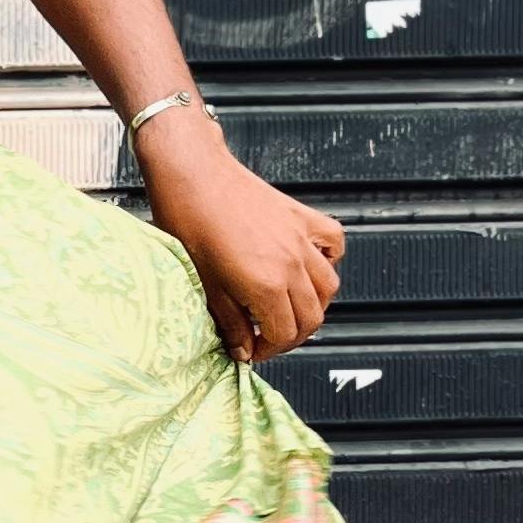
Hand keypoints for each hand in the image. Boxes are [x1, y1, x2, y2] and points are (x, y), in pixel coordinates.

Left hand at [141, 127, 343, 365]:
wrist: (192, 173)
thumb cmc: (188, 220)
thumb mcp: (204, 283)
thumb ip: (230, 322)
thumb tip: (243, 350)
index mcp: (266, 284)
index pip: (285, 333)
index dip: (268, 349)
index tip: (252, 349)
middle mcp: (292, 263)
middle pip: (311, 316)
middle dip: (291, 335)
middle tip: (267, 336)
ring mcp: (301, 238)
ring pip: (328, 286)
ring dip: (312, 305)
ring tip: (286, 308)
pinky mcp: (301, 217)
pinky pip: (333, 244)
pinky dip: (329, 260)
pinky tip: (307, 267)